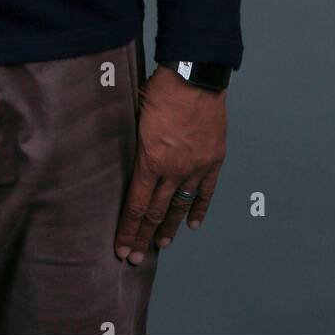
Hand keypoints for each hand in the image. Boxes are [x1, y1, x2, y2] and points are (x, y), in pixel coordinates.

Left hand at [114, 65, 226, 263]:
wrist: (195, 75)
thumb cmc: (160, 89)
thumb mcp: (133, 114)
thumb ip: (131, 141)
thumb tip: (121, 155)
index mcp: (150, 159)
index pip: (136, 205)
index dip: (128, 230)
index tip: (121, 249)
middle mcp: (173, 169)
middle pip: (156, 211)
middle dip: (143, 237)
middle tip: (134, 258)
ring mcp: (196, 166)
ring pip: (180, 206)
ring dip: (169, 228)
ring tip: (160, 247)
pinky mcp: (213, 159)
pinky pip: (206, 192)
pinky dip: (198, 209)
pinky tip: (190, 224)